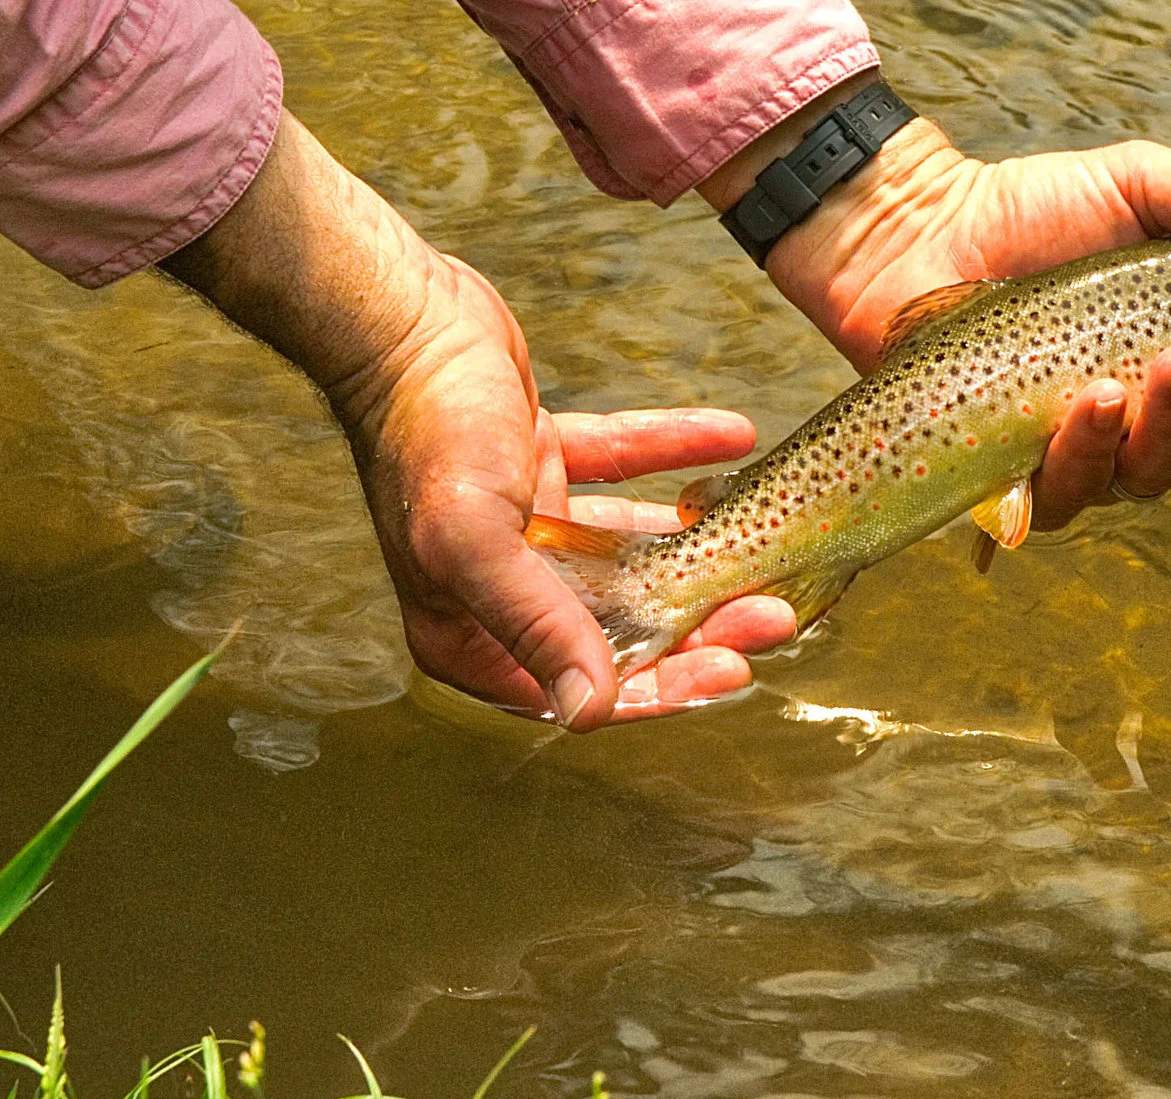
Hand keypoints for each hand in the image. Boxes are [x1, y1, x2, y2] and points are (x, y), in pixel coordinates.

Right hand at [166, 115, 794, 730]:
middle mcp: (496, 587)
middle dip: (698, 623)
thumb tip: (591, 710)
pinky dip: (675, 455)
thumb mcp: (476, 538)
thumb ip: (538, 624)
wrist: (398, 316)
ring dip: (697, 548)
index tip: (733, 668)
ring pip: (630, 553)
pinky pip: (623, 468)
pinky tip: (732, 438)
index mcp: (465, 629)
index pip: (577, 687)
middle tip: (771, 612)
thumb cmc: (420, 429)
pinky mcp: (543, 461)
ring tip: (766, 536)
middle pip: (616, 627)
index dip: (661, 687)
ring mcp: (523, 524)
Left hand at [700, 79, 1170, 531]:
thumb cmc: (1033, 212)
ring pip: (1164, 474)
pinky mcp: (1029, 474)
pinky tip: (1084, 406)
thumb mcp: (1131, 186)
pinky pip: (1074, 494)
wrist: (922, 236)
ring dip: (1168, 425)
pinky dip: (1086, 454)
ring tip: (1145, 369)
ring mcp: (1102, 449)